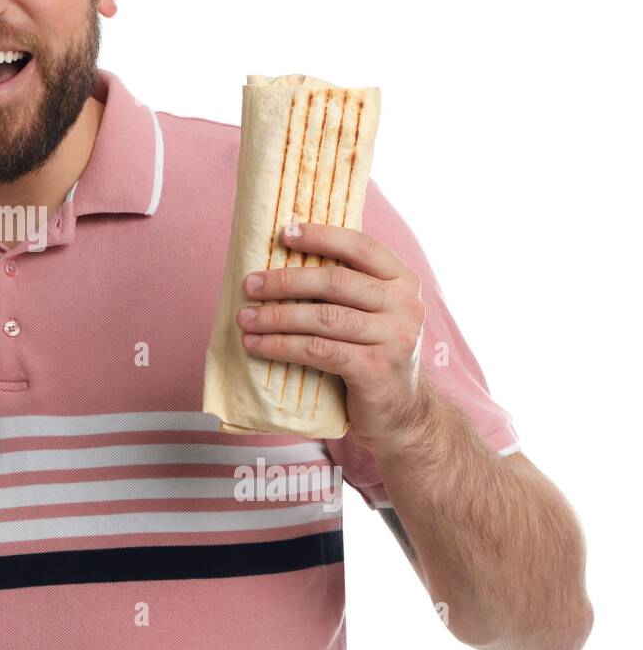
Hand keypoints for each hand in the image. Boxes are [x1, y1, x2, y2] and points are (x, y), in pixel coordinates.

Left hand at [235, 221, 427, 455]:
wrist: (403, 415)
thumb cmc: (373, 357)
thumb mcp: (371, 316)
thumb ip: (346, 290)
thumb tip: (282, 262)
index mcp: (403, 282)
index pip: (361, 247)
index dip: (321, 236)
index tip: (283, 234)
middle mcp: (406, 306)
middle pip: (336, 282)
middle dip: (285, 280)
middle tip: (249, 284)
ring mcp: (395, 339)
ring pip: (323, 318)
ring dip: (276, 316)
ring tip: (244, 318)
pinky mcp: (376, 370)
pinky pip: (319, 351)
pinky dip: (282, 346)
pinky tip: (257, 346)